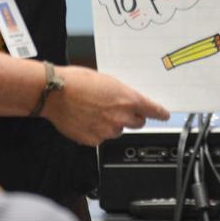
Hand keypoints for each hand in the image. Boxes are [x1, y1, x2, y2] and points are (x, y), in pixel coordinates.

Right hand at [43, 65, 169, 146]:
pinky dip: (96, 131)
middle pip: (138, 123)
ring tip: (95, 112)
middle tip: (117, 109)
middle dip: (131, 117)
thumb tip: (125, 99)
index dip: (160, 113)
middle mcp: (121, 117)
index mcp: (127, 99)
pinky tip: (86, 119)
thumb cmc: (76, 81)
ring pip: (118, 130)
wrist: (55, 93)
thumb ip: (121, 93)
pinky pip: (101, 137)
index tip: (164, 115)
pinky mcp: (94, 140)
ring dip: (112, 124)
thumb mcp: (106, 80)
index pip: (153, 110)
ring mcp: (107, 131)